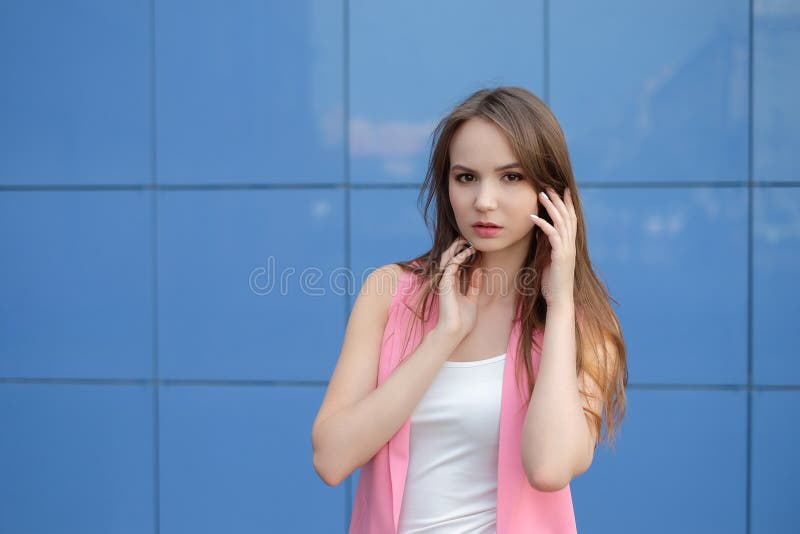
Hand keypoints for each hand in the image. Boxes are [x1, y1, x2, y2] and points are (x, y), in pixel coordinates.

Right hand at [434, 237, 481, 338]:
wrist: (455, 331)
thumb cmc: (462, 320)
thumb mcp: (472, 299)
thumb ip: (473, 285)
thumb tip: (478, 271)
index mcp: (452, 285)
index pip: (456, 265)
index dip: (464, 254)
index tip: (474, 248)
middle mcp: (447, 281)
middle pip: (450, 258)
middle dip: (457, 247)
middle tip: (468, 239)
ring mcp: (444, 281)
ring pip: (447, 258)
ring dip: (457, 248)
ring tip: (467, 241)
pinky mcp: (445, 283)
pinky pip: (451, 264)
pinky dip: (459, 256)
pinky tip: (468, 252)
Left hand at [530, 187, 576, 307]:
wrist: (559, 299)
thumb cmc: (552, 282)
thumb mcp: (550, 258)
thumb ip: (548, 244)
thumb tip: (540, 230)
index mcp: (569, 244)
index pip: (570, 218)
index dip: (566, 203)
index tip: (561, 189)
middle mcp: (571, 244)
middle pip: (567, 215)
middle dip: (558, 199)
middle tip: (550, 185)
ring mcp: (567, 249)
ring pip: (561, 222)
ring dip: (551, 206)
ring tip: (541, 194)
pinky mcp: (560, 255)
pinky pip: (552, 235)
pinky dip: (543, 224)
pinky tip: (533, 217)